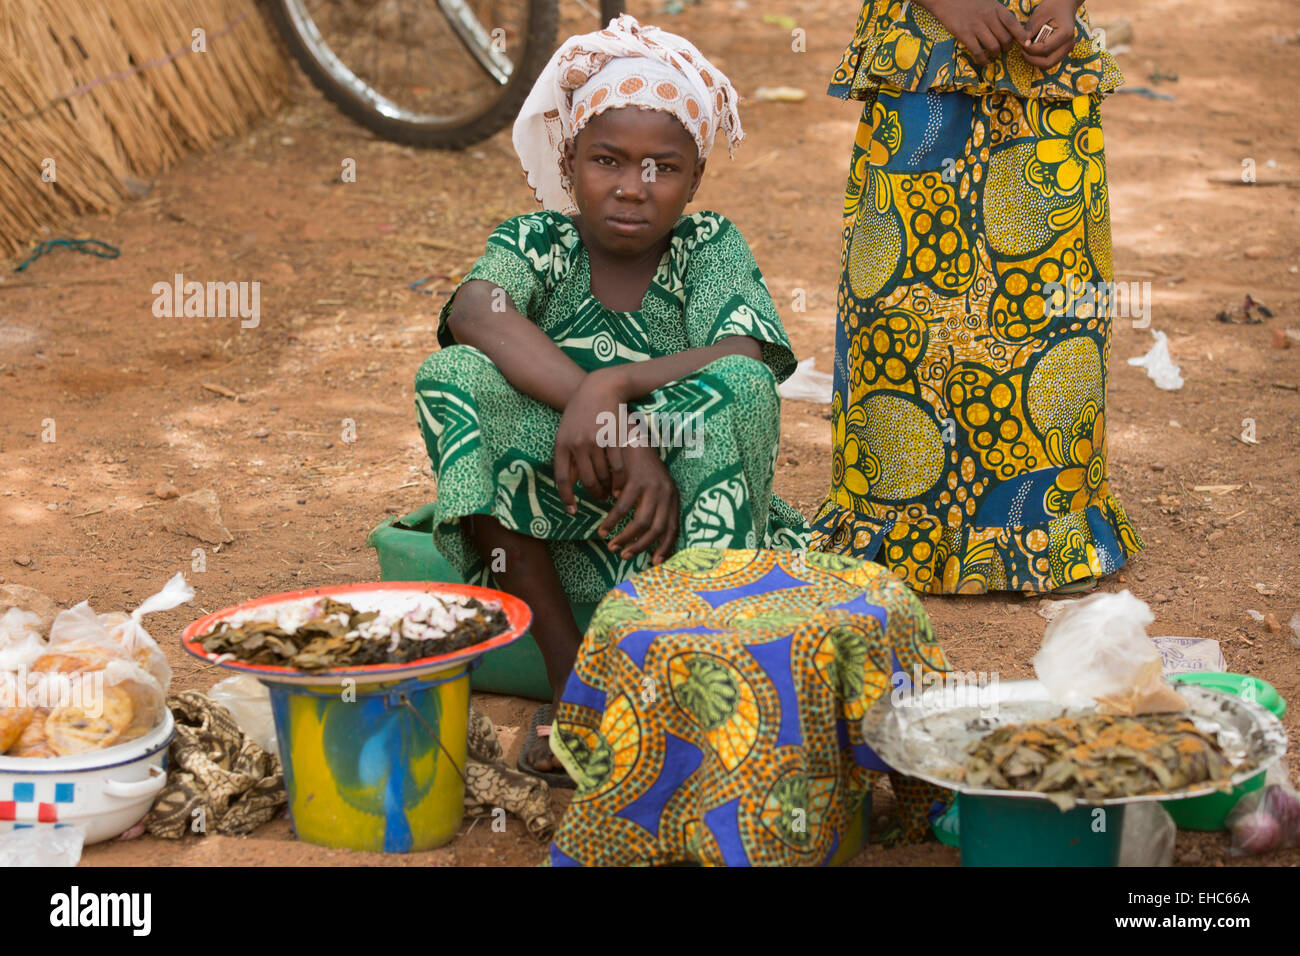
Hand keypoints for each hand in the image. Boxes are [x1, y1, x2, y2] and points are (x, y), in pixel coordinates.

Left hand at [554, 369, 625, 511]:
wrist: (599, 389)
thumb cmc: (581, 414)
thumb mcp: (566, 433)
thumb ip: (568, 458)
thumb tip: (571, 485)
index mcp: (562, 444)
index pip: (562, 478)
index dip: (567, 498)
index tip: (573, 511)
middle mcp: (578, 444)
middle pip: (586, 480)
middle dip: (594, 494)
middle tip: (600, 500)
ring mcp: (596, 441)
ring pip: (603, 475)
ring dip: (607, 488)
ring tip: (610, 493)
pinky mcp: (614, 439)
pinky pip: (618, 467)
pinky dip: (620, 480)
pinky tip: (621, 485)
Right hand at [597, 444, 678, 564]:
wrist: (633, 435)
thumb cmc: (639, 463)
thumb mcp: (652, 485)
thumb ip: (652, 505)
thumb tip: (646, 532)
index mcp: (672, 496)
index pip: (673, 528)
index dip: (665, 547)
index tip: (654, 562)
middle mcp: (666, 492)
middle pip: (658, 529)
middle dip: (641, 546)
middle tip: (625, 555)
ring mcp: (652, 486)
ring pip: (641, 522)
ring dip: (625, 538)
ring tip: (612, 545)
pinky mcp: (636, 480)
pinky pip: (623, 508)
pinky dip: (612, 521)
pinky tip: (604, 528)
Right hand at [924, 0, 1028, 66]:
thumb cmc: (967, 0)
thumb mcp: (987, 1)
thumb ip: (997, 12)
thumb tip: (1008, 27)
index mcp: (996, 8)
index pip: (1013, 23)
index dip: (1021, 35)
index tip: (1025, 43)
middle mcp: (988, 17)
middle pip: (1005, 38)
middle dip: (1007, 48)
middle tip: (1004, 50)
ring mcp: (976, 27)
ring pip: (993, 47)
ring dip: (996, 54)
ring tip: (993, 55)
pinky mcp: (964, 35)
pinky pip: (977, 52)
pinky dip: (983, 60)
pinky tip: (984, 62)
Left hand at [1020, 0, 1080, 69]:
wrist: (1065, 4)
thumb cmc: (1053, 6)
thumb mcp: (1040, 14)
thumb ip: (1031, 29)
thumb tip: (1022, 43)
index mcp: (1065, 34)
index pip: (1045, 49)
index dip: (1030, 49)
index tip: (1022, 43)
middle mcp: (1069, 44)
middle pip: (1047, 63)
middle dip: (1031, 59)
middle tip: (1022, 50)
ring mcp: (1067, 49)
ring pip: (1048, 64)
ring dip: (1035, 60)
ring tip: (1026, 49)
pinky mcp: (1062, 51)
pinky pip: (1049, 61)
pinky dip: (1039, 58)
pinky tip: (1032, 49)